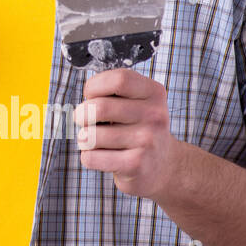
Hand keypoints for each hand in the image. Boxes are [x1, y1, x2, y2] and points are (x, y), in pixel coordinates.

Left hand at [73, 67, 179, 199]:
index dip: (94, 86)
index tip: (90, 96)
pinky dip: (89, 157)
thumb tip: (82, 107)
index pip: (118, 80)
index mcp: (154, 93)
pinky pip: (92, 157)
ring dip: (84, 138)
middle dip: (81, 114)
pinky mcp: (136, 165)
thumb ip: (111, 94)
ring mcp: (147, 141)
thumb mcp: (135, 103)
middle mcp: (155, 115)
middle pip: (100, 107)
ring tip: (94, 140)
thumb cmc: (137, 128)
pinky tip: (102, 156)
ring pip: (91, 135)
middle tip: (82, 119)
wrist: (164, 165)